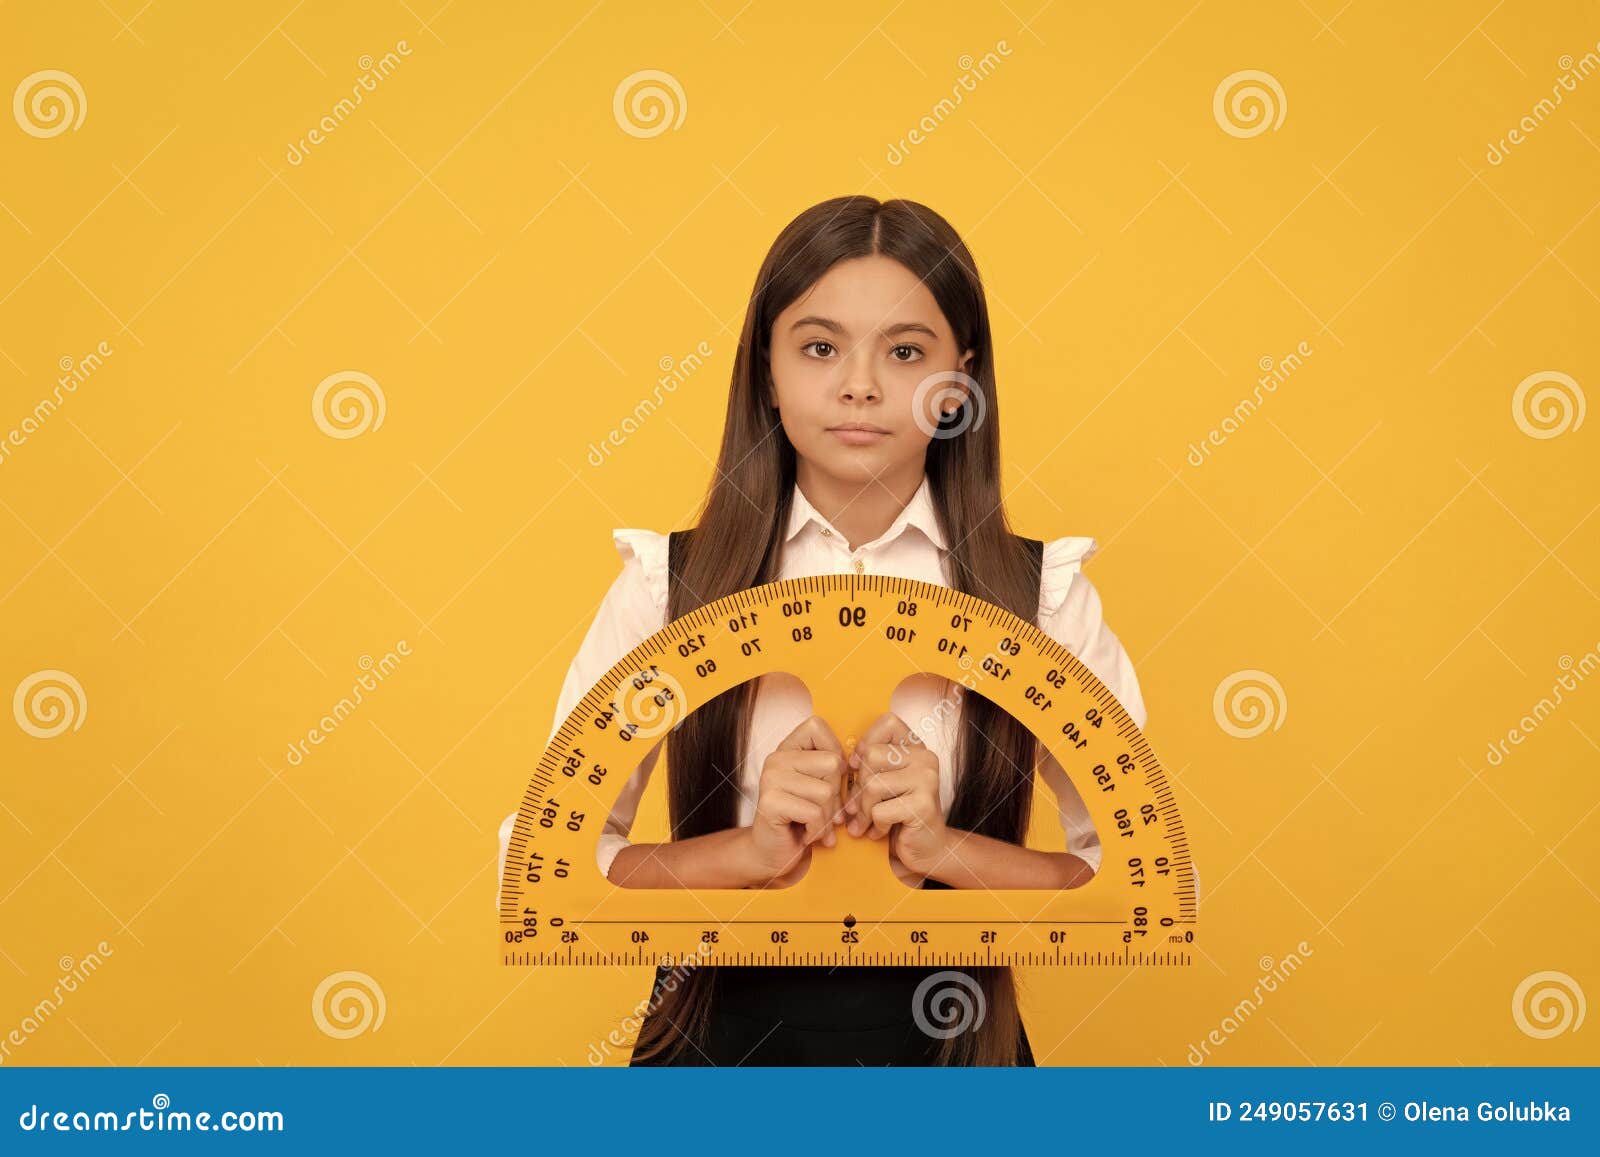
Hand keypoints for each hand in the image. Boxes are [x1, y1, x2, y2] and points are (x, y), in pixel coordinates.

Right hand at [745, 714, 847, 883]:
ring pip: (825, 791)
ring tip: (816, 825)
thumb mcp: (819, 787)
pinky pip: (814, 812)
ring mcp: (770, 779)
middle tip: (824, 812)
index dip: (834, 753)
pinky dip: (817, 829)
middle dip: (836, 795)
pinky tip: (806, 834)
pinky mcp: (770, 803)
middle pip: (831, 763)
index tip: (830, 778)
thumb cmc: (803, 818)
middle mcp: (776, 759)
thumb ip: (833, 768)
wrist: (774, 853)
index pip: (817, 726)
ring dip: (828, 817)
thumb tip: (861, 762)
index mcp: (787, 748)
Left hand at [842, 711, 949, 876]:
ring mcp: (927, 780)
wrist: (927, 849)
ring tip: (867, 822)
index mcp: (917, 748)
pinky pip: (880, 810)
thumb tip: (846, 762)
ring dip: (864, 810)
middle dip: (858, 786)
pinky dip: (875, 825)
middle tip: (859, 807)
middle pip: (871, 757)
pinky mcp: (923, 805)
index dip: (866, 744)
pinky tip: (882, 831)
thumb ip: (870, 764)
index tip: (858, 767)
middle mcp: (926, 758)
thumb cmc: (899, 814)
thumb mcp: (885, 782)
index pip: (887, 723)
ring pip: (872, 785)